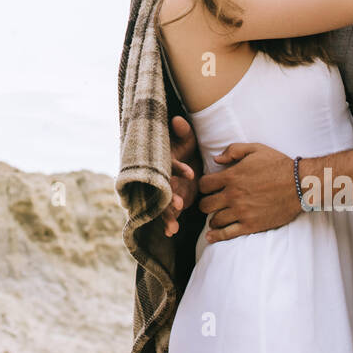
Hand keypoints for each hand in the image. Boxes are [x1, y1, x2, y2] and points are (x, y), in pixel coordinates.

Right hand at [160, 116, 201, 236]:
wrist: (188, 161)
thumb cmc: (185, 148)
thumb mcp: (186, 139)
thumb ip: (183, 132)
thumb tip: (178, 120)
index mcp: (165, 161)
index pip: (170, 165)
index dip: (179, 169)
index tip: (190, 174)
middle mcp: (162, 177)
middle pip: (163, 188)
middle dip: (169, 198)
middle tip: (179, 205)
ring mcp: (165, 191)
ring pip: (163, 204)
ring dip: (167, 215)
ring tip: (172, 227)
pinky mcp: (170, 202)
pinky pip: (168, 213)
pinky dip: (168, 222)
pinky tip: (171, 233)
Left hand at [197, 142, 304, 242]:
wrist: (300, 185)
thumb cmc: (278, 165)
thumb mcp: (256, 149)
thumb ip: (233, 150)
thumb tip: (216, 159)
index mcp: (231, 176)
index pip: (203, 185)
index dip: (204, 186)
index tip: (210, 188)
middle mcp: (233, 195)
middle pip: (205, 205)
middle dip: (206, 204)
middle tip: (213, 203)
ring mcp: (241, 212)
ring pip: (214, 220)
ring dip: (213, 218)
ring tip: (218, 216)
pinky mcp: (251, 225)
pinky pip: (227, 234)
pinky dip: (217, 236)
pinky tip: (212, 236)